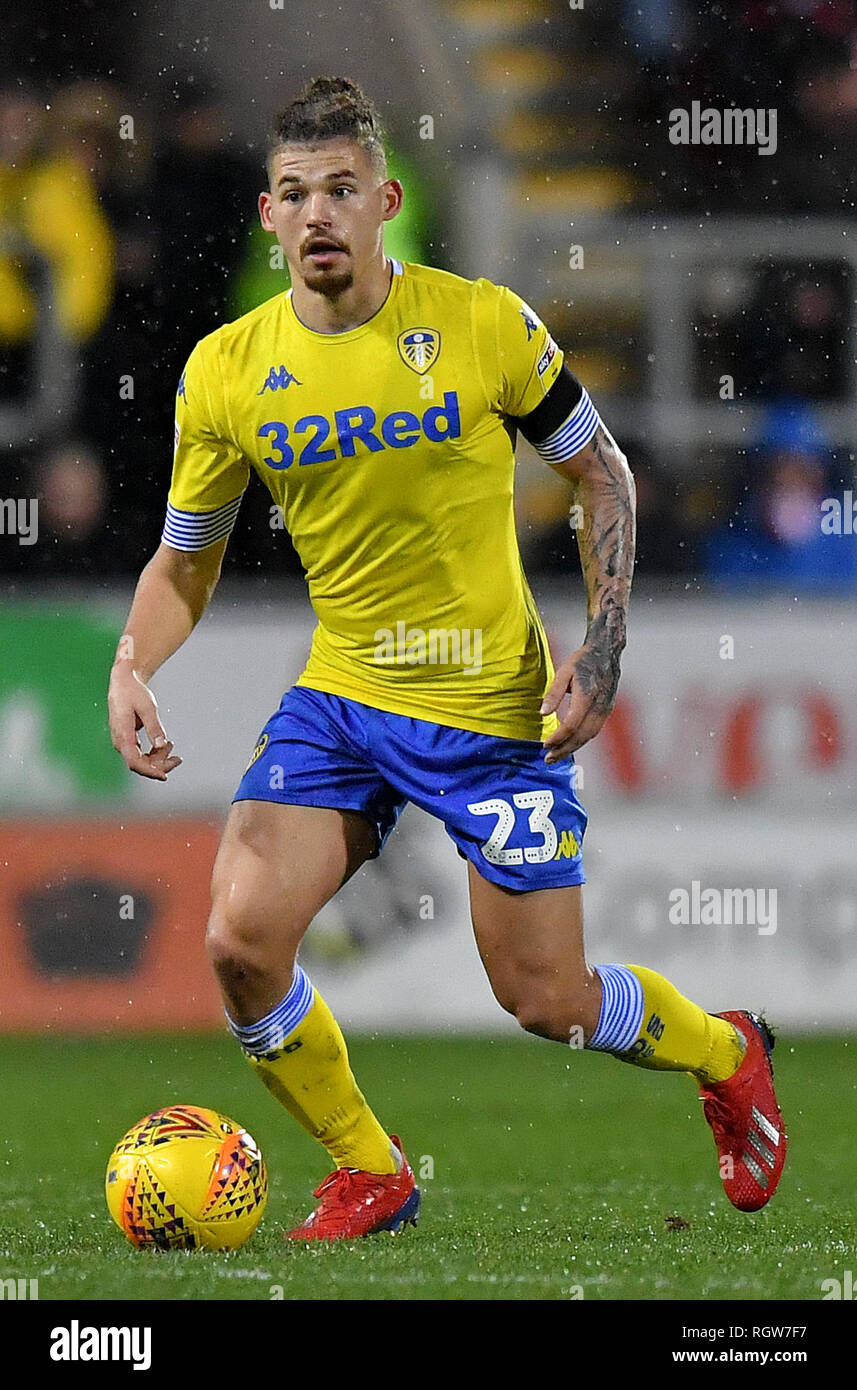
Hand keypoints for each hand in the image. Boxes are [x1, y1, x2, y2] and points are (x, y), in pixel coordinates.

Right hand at [108, 664, 181, 780]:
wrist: (123, 682)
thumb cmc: (133, 692)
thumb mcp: (148, 708)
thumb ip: (154, 727)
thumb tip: (161, 744)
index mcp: (122, 734)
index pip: (134, 761)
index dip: (149, 771)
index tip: (164, 775)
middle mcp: (120, 741)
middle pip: (139, 764)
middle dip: (159, 765)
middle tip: (177, 759)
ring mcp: (124, 741)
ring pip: (141, 759)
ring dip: (158, 758)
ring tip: (172, 746)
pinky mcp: (128, 739)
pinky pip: (141, 752)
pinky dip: (154, 752)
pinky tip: (166, 745)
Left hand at [540, 641, 620, 762]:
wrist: (606, 653)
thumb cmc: (582, 660)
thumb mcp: (563, 672)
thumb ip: (553, 694)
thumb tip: (543, 713)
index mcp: (587, 695)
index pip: (571, 724)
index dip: (558, 737)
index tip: (544, 744)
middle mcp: (599, 705)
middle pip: (581, 735)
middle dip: (564, 749)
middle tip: (548, 759)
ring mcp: (605, 709)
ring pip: (589, 736)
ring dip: (572, 748)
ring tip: (556, 756)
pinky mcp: (606, 711)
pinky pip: (594, 731)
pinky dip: (580, 740)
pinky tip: (569, 744)